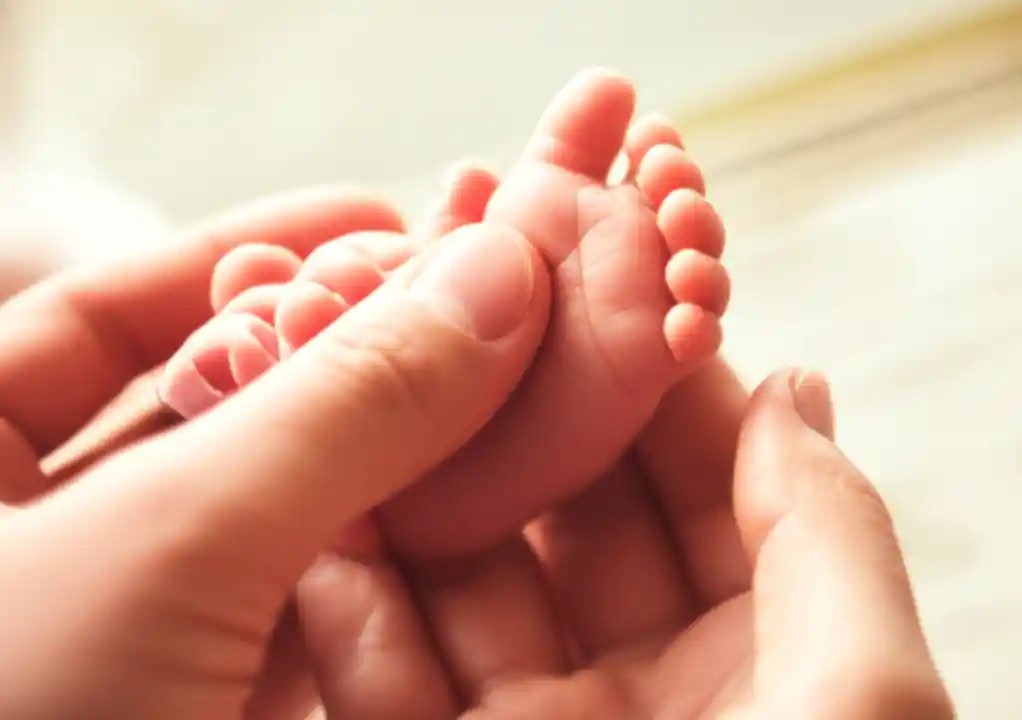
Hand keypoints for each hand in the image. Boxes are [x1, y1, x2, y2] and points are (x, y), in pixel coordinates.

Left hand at [0, 188, 550, 718]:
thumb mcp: (168, 544)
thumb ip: (343, 406)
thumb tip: (492, 280)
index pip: (96, 318)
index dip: (241, 253)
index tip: (374, 218)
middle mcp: (29, 555)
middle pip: (202, 416)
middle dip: (337, 359)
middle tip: (466, 304)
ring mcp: (112, 650)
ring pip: (264, 527)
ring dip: (379, 471)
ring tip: (494, 399)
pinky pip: (293, 631)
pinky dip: (376, 583)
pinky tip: (463, 532)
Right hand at [294, 361, 953, 718]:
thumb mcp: (864, 693)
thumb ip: (830, 526)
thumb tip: (797, 384)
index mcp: (770, 645)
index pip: (698, 470)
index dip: (641, 366)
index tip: (578, 264)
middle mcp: (655, 684)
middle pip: (571, 512)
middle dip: (511, 414)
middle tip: (444, 313)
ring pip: (467, 588)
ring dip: (416, 498)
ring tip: (361, 401)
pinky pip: (387, 692)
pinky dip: (353, 620)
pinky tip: (326, 544)